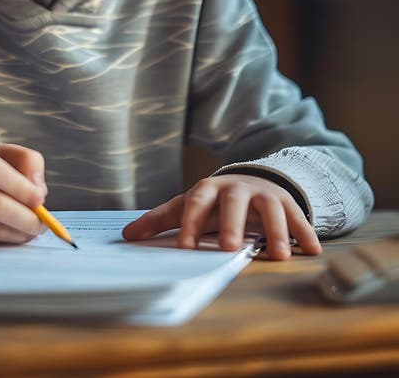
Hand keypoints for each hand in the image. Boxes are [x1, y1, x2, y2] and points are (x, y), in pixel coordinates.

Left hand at [122, 174, 321, 259]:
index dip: (191, 223)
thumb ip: (160, 220)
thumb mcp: (188, 205)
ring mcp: (264, 194)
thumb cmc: (213, 202)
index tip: (186, 248)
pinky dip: (305, 232)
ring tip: (277, 256)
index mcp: (209, 189)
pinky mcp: (286, 203)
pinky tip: (311, 251)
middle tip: (230, 249)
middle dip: (233, 224)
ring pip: (272, 208)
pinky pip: (298, 216)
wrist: (250, 181)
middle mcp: (237, 188)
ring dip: (276, 231)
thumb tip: (126, 235)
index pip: (197, 202)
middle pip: (234, 202)